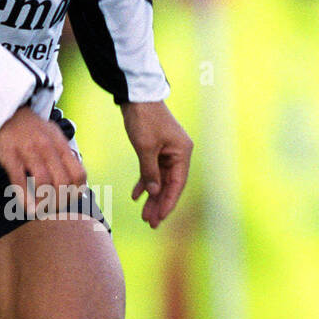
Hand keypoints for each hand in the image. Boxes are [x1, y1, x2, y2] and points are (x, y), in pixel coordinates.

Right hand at [0, 106, 85, 216]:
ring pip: (44, 184)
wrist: (7, 112)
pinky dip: (25, 199)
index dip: (77, 192)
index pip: (78, 174)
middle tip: (53, 208)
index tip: (69, 199)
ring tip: (41, 208)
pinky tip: (27, 207)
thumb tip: (77, 180)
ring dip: (44, 202)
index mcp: (61, 144)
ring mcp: (28, 152)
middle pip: (63, 182)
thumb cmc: (32, 129)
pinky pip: (20, 182)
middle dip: (60, 201)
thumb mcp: (54, 135)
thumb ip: (66, 155)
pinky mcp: (10, 156)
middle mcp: (47, 147)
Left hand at [121, 100, 192, 228]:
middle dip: (159, 204)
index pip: (177, 184)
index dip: (168, 203)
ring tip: (144, 214)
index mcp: (182, 153)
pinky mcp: (157, 149)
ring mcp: (168, 151)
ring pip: (160, 180)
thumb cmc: (144, 119)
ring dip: (152, 197)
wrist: (136, 96)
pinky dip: (145, 182)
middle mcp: (178, 153)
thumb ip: (150, 172)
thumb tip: (154, 193)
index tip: (159, 219)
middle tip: (150, 222)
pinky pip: (152, 170)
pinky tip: (136, 195)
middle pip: (169, 184)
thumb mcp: (145, 148)